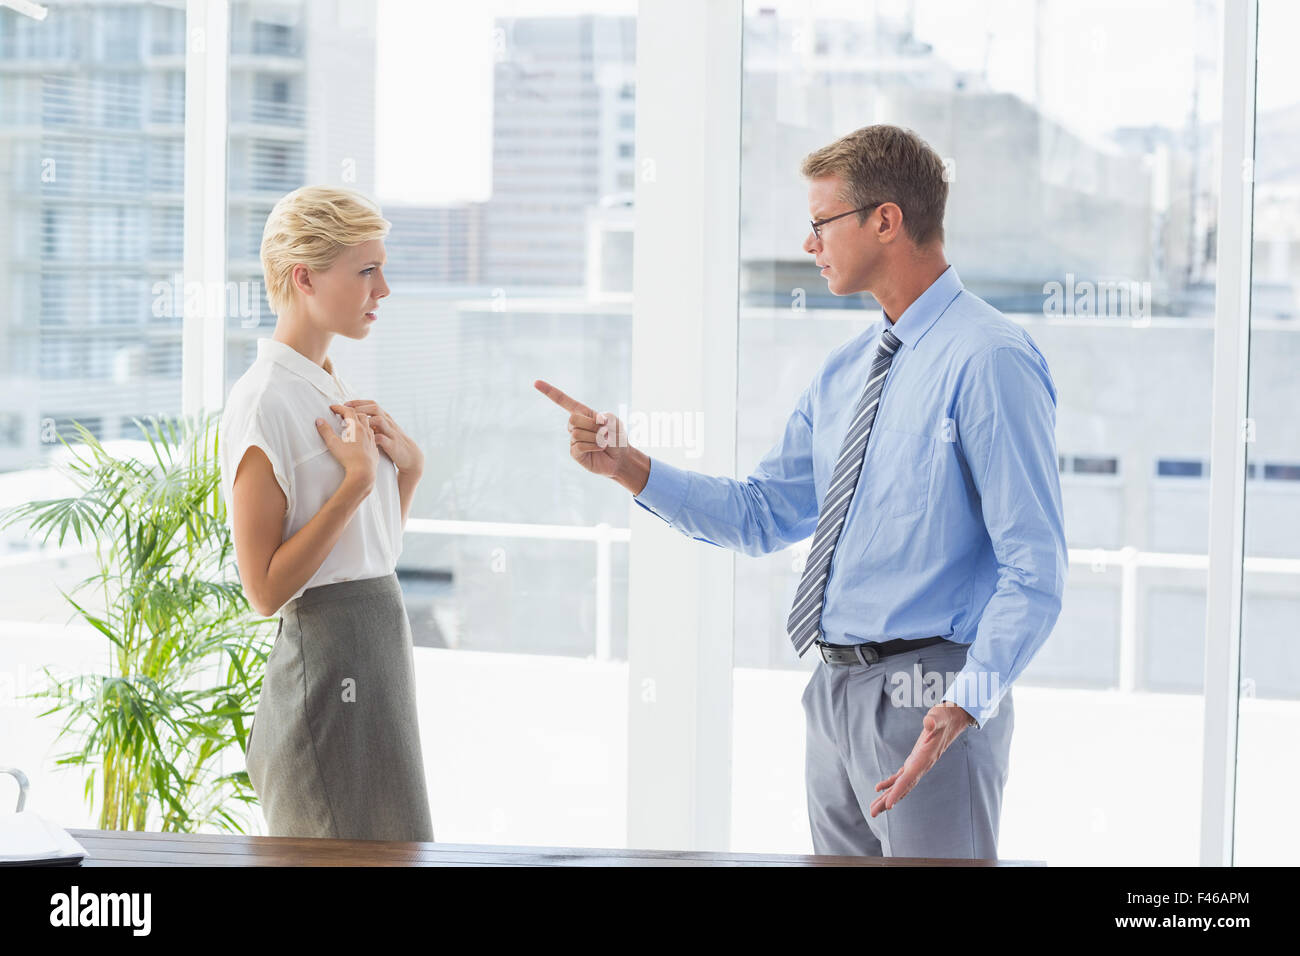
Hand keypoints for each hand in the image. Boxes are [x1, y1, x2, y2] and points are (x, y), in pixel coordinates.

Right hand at [316, 404, 378, 487]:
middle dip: (351, 412)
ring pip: (368, 425)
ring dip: (360, 422)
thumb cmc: (348, 458)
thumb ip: (326, 431)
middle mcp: (366, 431)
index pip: (349, 411)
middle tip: (342, 415)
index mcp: (356, 427)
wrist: (364, 472)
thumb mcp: (333, 444)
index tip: (332, 408)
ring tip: (352, 425)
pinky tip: (362, 438)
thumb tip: (319, 420)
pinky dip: (366, 433)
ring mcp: (372, 440)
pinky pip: (372, 436)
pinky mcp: (375, 449)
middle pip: (360, 415)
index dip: (339, 407)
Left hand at [340, 399, 423, 476]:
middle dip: (360, 407)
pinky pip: (382, 438)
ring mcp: (391, 433)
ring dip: (366, 420)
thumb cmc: (393, 442)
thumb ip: (374, 423)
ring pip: (379, 420)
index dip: (359, 402)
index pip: (372, 404)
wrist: (410, 455)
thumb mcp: (385, 430)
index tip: (345, 403)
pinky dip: (372, 437)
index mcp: (386, 418)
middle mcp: (388, 423)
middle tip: (347, 410)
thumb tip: (356, 418)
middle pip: (375, 408)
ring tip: (353, 423)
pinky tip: (362, 439)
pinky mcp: (392, 444)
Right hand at [534, 379, 648, 492]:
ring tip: (603, 442)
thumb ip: (606, 416)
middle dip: (591, 425)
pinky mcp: (575, 453)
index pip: (563, 401)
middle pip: (573, 419)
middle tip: (604, 431)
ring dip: (596, 437)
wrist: (621, 457)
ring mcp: (574, 439)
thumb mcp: (615, 421)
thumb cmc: (616, 436)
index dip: (550, 392)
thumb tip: (597, 420)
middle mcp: (575, 425)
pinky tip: (599, 448)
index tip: (536, 383)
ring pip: (577, 433)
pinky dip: (593, 446)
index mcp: (582, 413)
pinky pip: (580, 445)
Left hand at [868, 702, 973, 816]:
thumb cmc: (945, 716)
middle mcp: (922, 765)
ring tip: (874, 809)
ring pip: (902, 784)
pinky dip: (890, 783)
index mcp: (925, 757)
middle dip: (889, 800)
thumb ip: (934, 720)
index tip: (889, 805)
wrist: (954, 718)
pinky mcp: (916, 759)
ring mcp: (919, 763)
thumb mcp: (940, 715)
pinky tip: (879, 789)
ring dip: (887, 796)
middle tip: (873, 812)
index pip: (910, 777)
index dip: (899, 791)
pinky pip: (901, 776)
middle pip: (904, 787)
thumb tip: (929, 723)